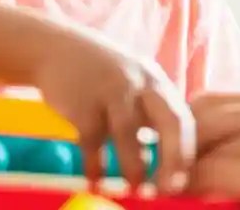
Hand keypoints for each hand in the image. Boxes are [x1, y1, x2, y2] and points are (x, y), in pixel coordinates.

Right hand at [33, 26, 193, 194]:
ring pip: (130, 133)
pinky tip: (95, 183)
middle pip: (169, 121)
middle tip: (169, 189)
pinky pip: (92, 142)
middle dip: (174, 158)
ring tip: (135, 190)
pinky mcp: (82, 103)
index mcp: (156, 81)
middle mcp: (139, 82)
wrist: (53, 50)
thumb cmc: (98, 75)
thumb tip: (165, 161)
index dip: (186, 152)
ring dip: (135, 166)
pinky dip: (95, 166)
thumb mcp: (131, 83)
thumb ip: (149, 115)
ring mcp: (110, 90)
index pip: (183, 118)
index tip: (181, 181)